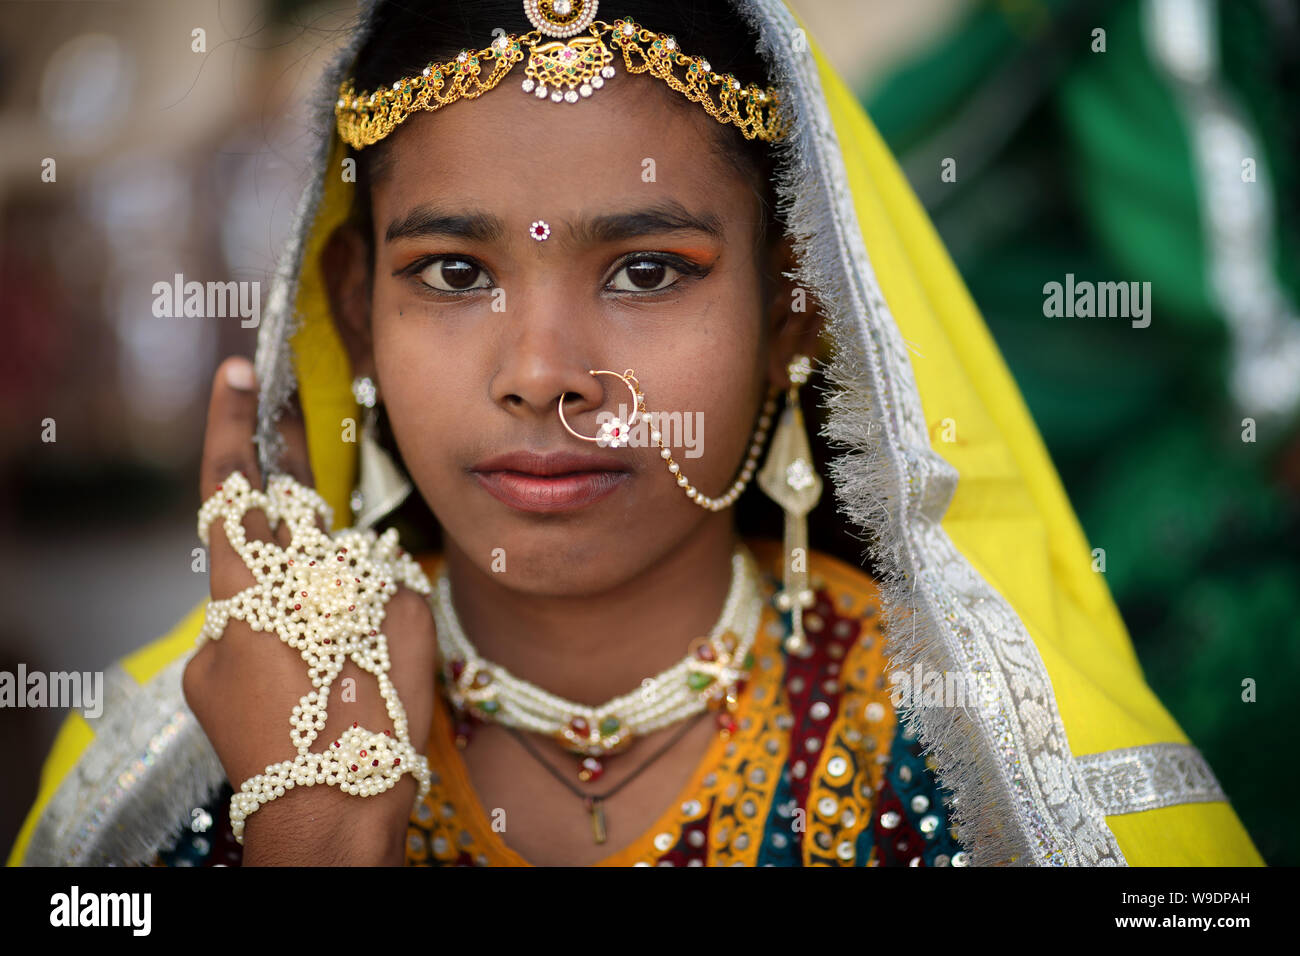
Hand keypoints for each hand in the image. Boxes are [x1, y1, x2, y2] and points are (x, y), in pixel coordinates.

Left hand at [182, 356, 437, 864]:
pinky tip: (315, 672)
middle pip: (242, 536)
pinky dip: (280, 639)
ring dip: (291, 595)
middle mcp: (225, 614)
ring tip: (339, 633)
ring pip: (251, 595)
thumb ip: (371, 573)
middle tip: (298, 468)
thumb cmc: (373, 722)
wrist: (330, 819)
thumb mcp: (399, 627)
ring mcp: (208, 656)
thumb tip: (355, 554)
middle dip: (274, 503)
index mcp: (269, 589)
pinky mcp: (206, 690)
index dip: (232, 426)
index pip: (233, 488)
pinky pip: (244, 639)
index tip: (233, 375)